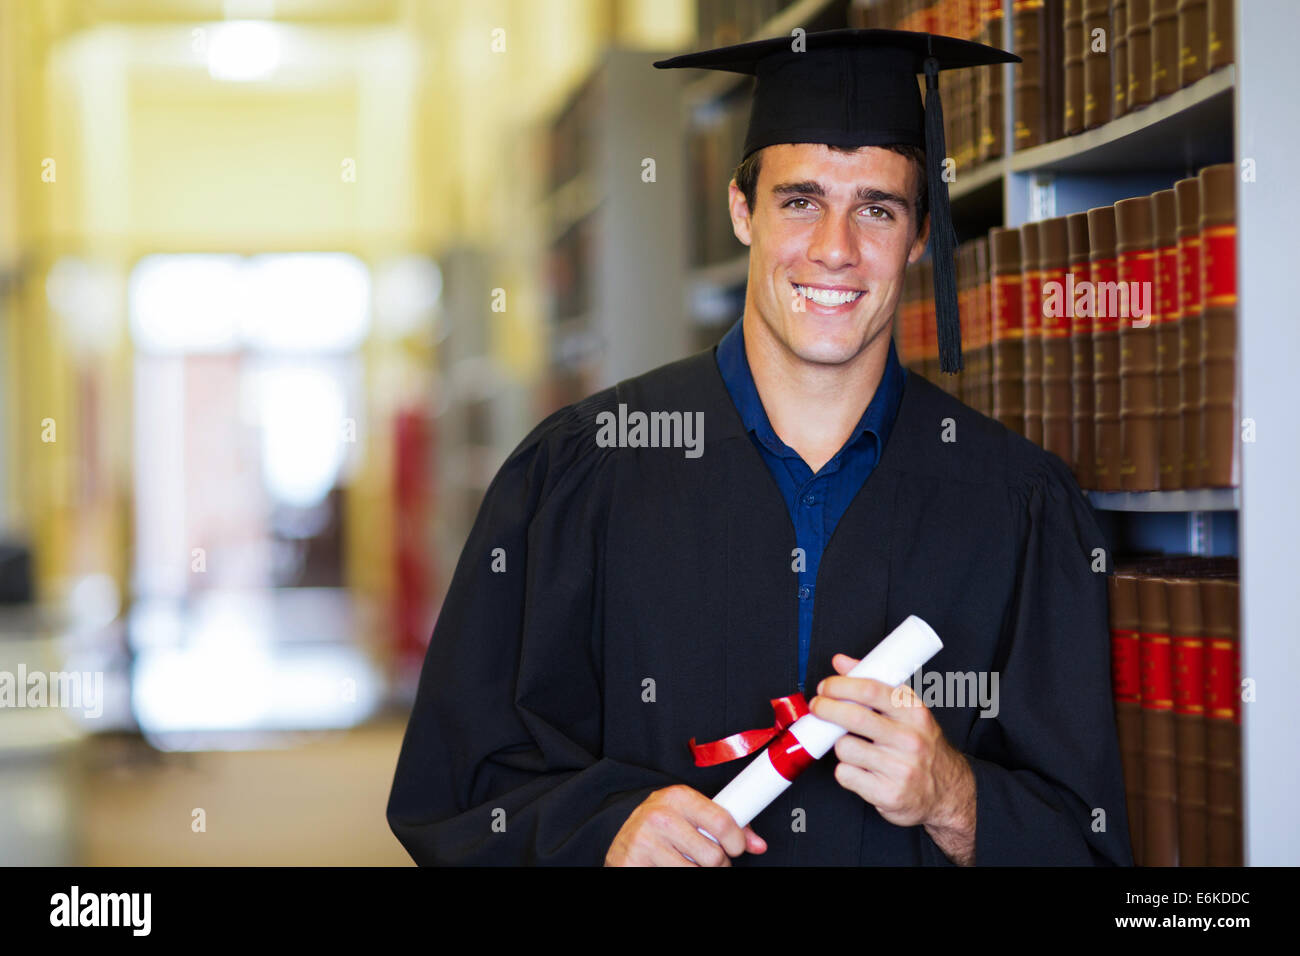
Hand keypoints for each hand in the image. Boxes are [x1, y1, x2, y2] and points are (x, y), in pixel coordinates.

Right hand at [605, 785, 767, 865]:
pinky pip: (677, 878)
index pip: (722, 822)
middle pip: (713, 856)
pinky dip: (679, 877)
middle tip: (708, 861)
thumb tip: (759, 845)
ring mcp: (646, 841)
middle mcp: (661, 815)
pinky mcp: (634, 863)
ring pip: (696, 873)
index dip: (737, 842)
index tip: (736, 848)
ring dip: (699, 874)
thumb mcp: (691, 816)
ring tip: (688, 864)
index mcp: (678, 796)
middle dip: (718, 864)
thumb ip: (725, 826)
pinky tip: (669, 868)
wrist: (623, 840)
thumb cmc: (663, 827)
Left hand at [810, 653, 975, 862]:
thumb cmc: (923, 746)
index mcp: (915, 714)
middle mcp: (910, 740)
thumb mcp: (908, 711)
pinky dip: (845, 770)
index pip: (871, 690)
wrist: (948, 792)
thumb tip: (842, 663)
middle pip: (855, 717)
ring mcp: (900, 768)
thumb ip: (875, 685)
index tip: (826, 686)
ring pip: (845, 747)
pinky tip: (859, 768)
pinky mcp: (888, 794)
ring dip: (839, 744)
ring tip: (852, 745)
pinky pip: (846, 774)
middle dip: (826, 708)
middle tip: (817, 707)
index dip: (840, 686)